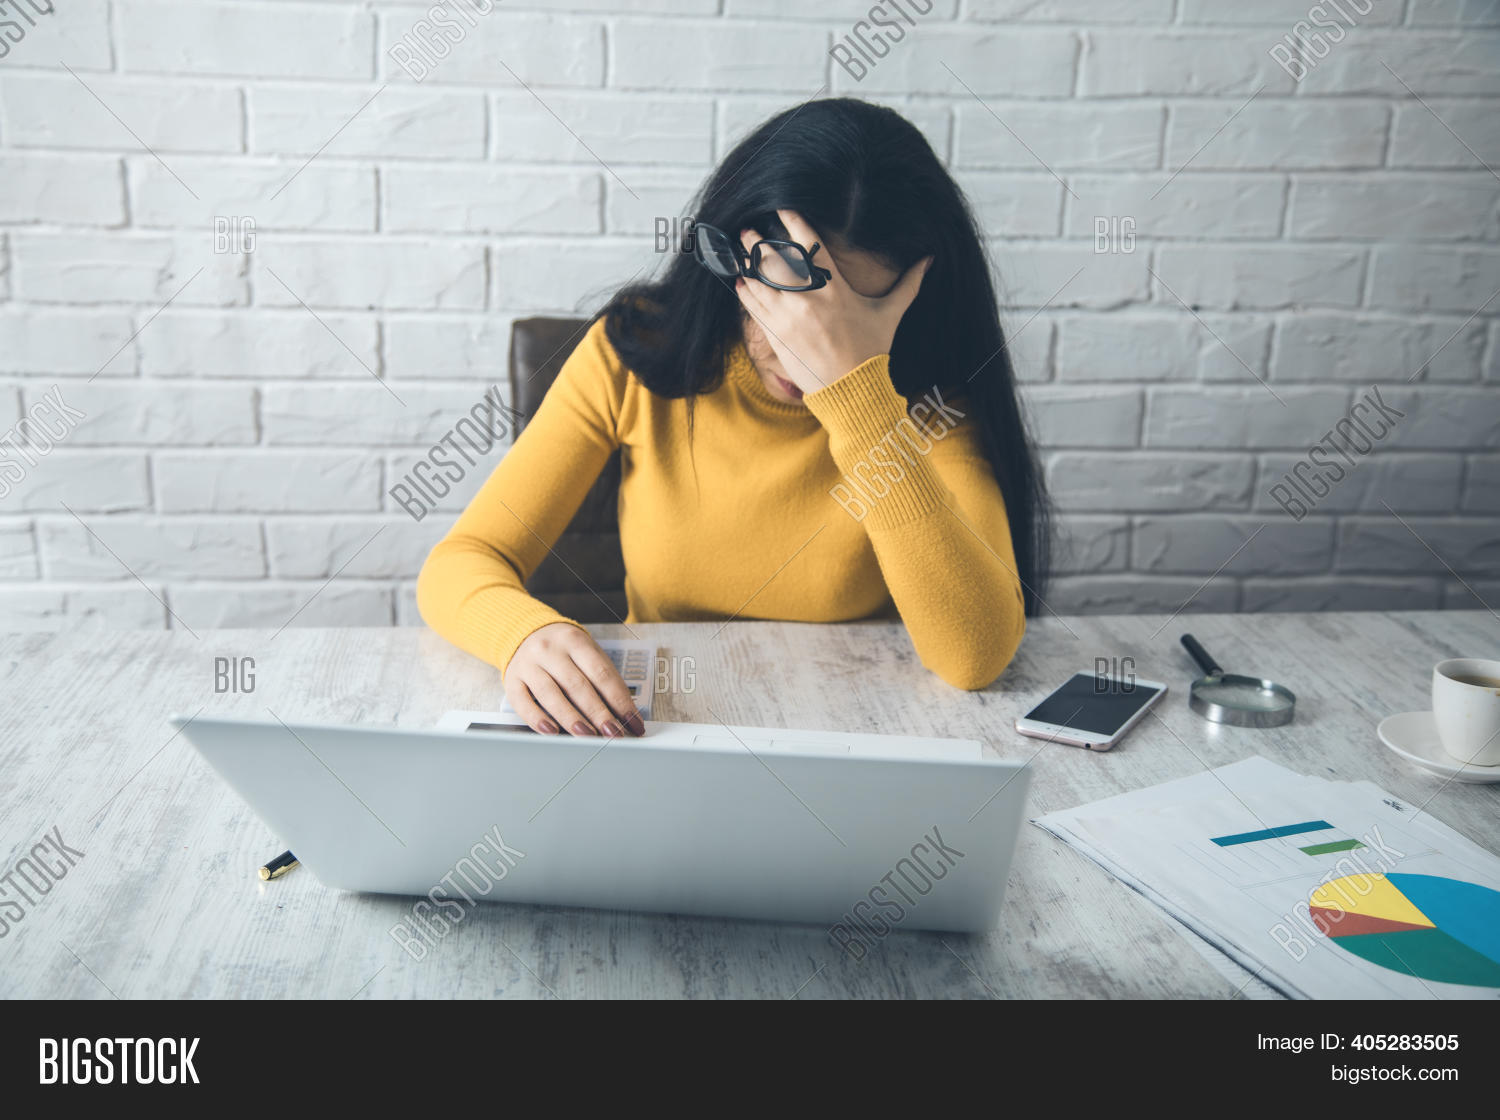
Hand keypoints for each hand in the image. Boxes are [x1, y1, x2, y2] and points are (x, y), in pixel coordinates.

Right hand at [504, 623, 643, 737]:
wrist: (523, 632)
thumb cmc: (563, 649)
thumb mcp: (586, 652)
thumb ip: (604, 679)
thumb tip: (625, 713)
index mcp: (575, 640)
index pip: (602, 674)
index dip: (620, 701)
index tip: (632, 722)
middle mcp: (550, 650)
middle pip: (578, 686)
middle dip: (599, 713)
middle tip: (613, 734)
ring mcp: (528, 665)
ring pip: (551, 695)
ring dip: (571, 719)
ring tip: (588, 736)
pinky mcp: (512, 680)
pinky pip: (523, 703)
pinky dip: (537, 719)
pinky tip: (552, 731)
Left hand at [733, 208, 931, 394]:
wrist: (852, 390)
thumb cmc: (872, 350)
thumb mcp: (890, 314)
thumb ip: (908, 284)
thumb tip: (930, 260)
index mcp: (836, 289)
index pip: (811, 247)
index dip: (794, 224)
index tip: (782, 210)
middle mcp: (809, 300)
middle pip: (778, 262)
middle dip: (760, 244)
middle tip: (748, 230)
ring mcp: (790, 318)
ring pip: (761, 284)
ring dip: (748, 265)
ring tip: (738, 251)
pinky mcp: (778, 336)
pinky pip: (756, 308)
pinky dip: (747, 293)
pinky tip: (740, 281)